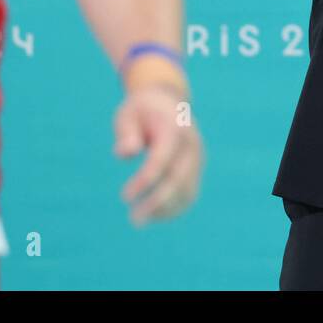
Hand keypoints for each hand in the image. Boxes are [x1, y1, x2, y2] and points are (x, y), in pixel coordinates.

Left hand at [115, 83, 203, 225]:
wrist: (167, 101)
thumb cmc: (141, 110)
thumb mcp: (128, 114)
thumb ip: (126, 132)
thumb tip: (125, 153)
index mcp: (174, 128)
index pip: (162, 159)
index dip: (145, 180)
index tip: (125, 197)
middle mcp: (191, 144)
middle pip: (178, 178)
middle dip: (157, 202)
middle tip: (134, 219)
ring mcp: (197, 157)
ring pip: (188, 190)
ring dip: (166, 209)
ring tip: (140, 221)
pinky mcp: (197, 168)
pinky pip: (190, 192)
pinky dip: (175, 208)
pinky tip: (154, 216)